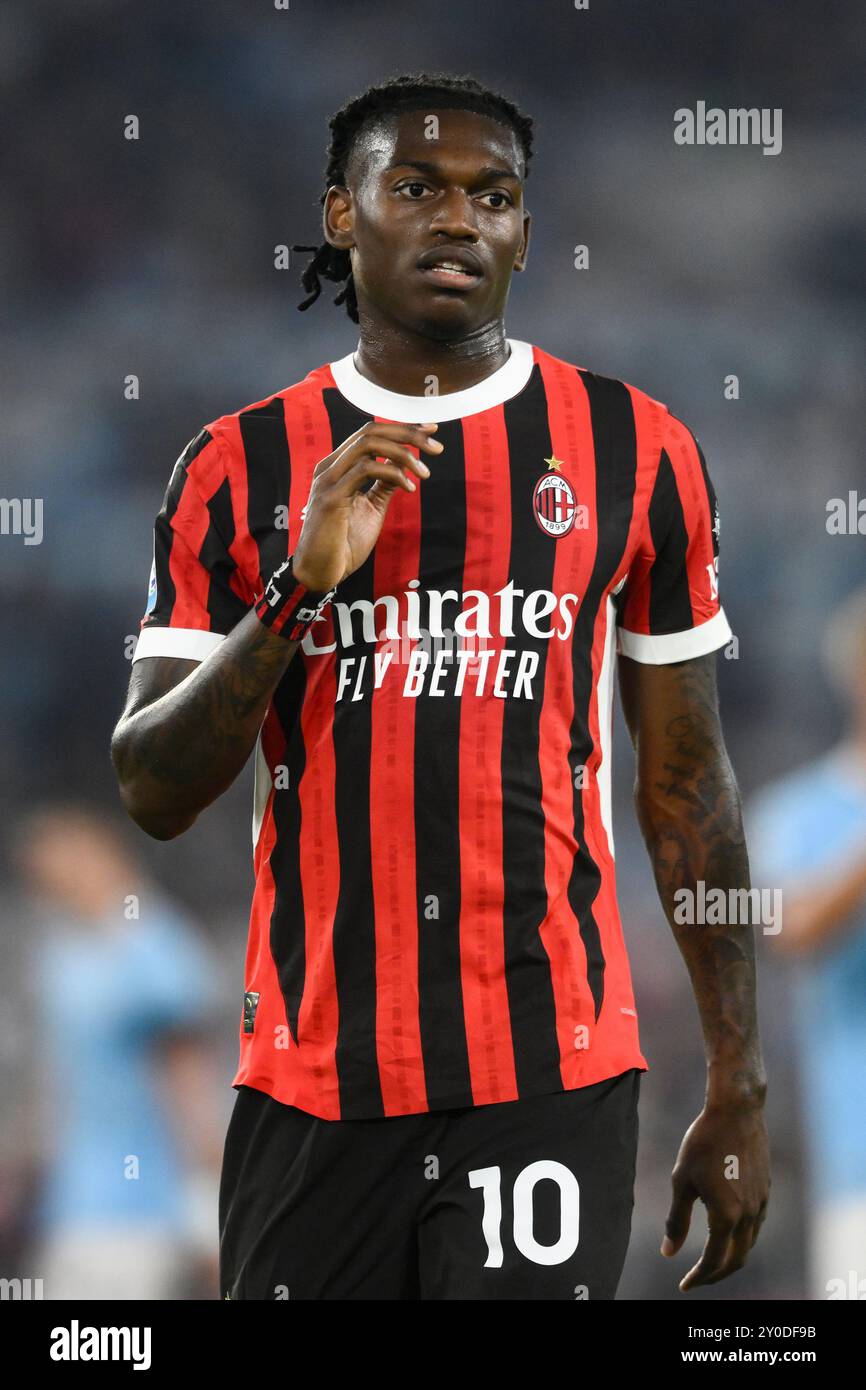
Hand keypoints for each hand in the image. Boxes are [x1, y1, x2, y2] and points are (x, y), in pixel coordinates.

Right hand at [291, 421, 443, 592]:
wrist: (320, 573)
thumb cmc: (344, 544)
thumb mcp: (371, 508)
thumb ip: (384, 484)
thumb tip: (403, 466)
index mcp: (338, 467)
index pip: (370, 433)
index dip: (402, 428)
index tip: (430, 430)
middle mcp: (330, 467)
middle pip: (371, 431)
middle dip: (408, 434)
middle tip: (436, 448)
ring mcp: (328, 480)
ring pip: (369, 444)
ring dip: (404, 454)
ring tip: (425, 472)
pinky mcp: (331, 497)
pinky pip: (366, 470)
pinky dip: (393, 474)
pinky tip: (409, 488)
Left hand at [662, 1100, 769, 1290]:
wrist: (737, 1111)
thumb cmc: (703, 1142)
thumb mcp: (682, 1180)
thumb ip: (677, 1219)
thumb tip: (668, 1252)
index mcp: (726, 1215)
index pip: (713, 1260)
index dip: (698, 1277)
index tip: (684, 1284)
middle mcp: (749, 1215)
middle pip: (736, 1260)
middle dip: (716, 1274)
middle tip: (697, 1278)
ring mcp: (762, 1203)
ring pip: (749, 1244)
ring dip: (731, 1257)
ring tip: (712, 1258)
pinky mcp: (766, 1190)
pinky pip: (757, 1225)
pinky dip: (742, 1238)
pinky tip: (728, 1229)